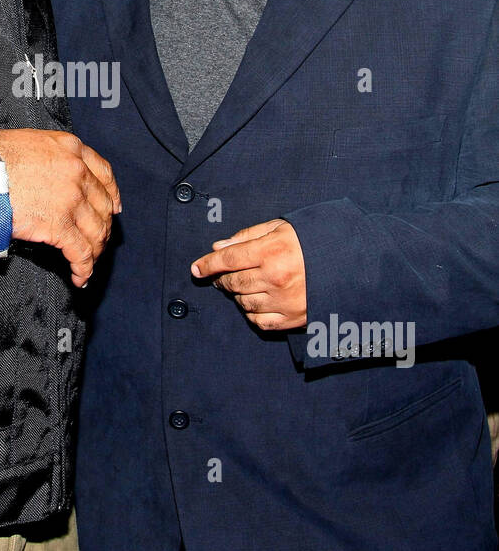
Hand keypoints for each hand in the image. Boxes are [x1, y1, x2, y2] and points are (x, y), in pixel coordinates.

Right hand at [0, 129, 120, 286]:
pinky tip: (80, 277)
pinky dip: (84, 268)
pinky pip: (81, 252)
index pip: (104, 173)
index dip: (111, 194)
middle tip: (97, 239)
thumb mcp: (30, 142)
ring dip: (95, 250)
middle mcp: (77, 172)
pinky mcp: (58, 225)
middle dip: (102, 227)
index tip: (114, 207)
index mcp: (70, 148)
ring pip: (96, 231)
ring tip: (88, 262)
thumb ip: (50, 156)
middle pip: (103, 205)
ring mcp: (70, 199)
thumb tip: (50, 175)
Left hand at [191, 219, 306, 330]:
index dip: (208, 264)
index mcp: (272, 251)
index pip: (228, 259)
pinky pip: (261, 322)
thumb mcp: (283, 227)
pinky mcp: (295, 318)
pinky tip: (256, 303)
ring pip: (244, 303)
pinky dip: (252, 314)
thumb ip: (249, 236)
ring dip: (237, 295)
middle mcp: (275, 277)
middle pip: (233, 283)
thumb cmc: (317, 239)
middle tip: (222, 276)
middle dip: (222, 279)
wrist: (354, 261)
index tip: (196, 268)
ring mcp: (285, 300)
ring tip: (242, 287)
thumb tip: (219, 247)